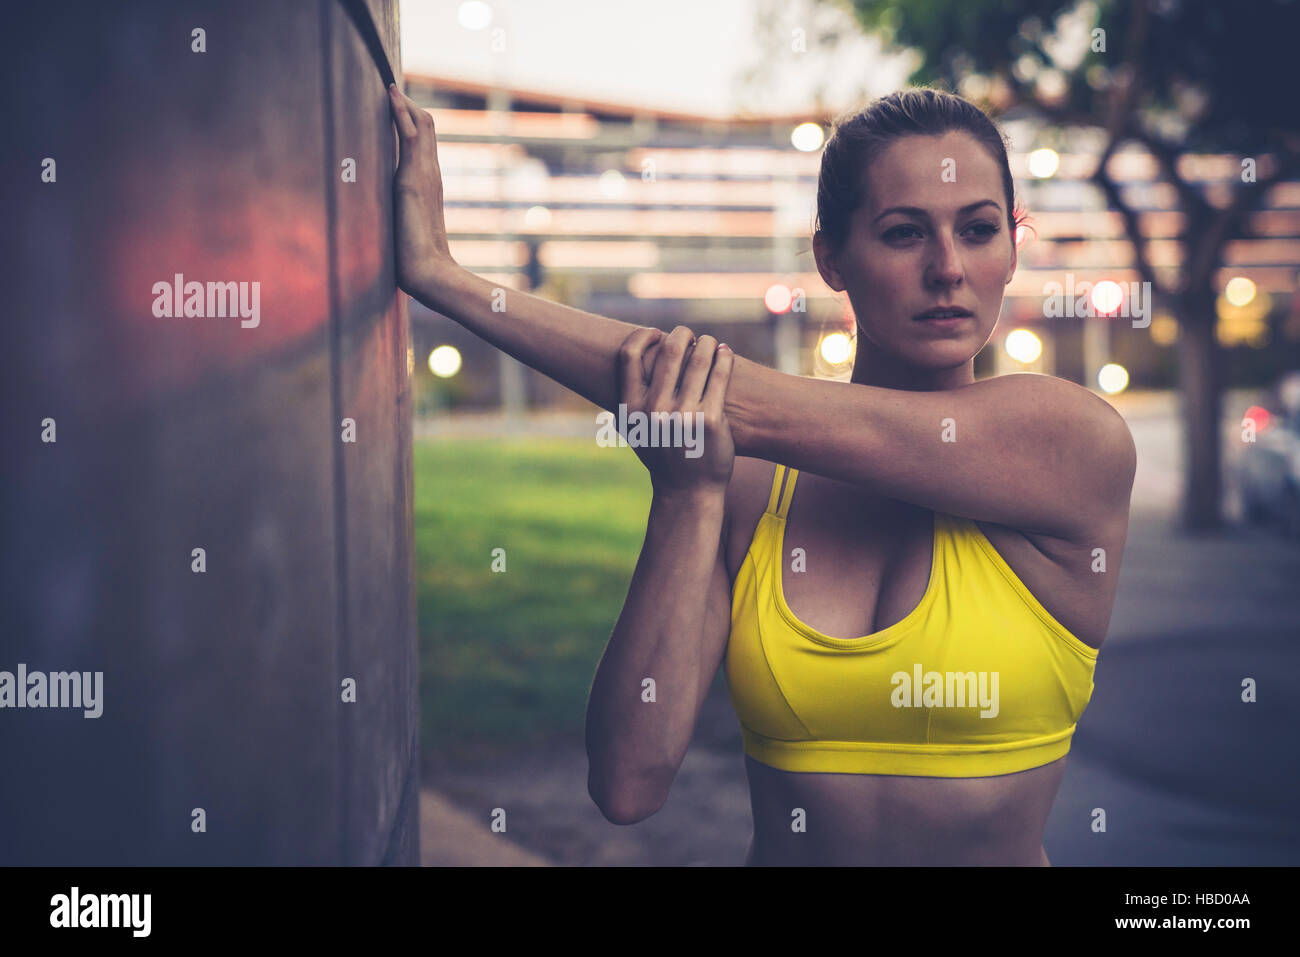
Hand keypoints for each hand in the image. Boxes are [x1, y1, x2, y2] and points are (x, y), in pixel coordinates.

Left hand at [387, 84, 454, 293]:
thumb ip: (401, 218)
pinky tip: (390, 95)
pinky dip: (400, 112)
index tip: (396, 106)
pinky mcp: (413, 179)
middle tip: (392, 88)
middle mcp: (431, 174)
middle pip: (426, 126)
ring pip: (421, 125)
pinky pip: (409, 135)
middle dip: (409, 106)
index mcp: (430, 184)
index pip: (425, 142)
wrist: (430, 272)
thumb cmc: (417, 261)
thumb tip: (391, 222)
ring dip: (404, 103)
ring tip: (390, 85)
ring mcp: (425, 174)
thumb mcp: (406, 231)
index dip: (412, 121)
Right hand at [616, 326, 735, 494]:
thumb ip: (634, 398)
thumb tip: (636, 356)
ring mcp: (683, 415)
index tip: (658, 334)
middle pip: (669, 350)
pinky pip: (719, 376)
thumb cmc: (663, 453)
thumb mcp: (637, 429)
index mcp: (631, 408)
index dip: (644, 336)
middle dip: (683, 334)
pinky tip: (726, 354)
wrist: (687, 491)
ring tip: (711, 343)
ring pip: (698, 359)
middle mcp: (654, 410)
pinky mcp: (710, 420)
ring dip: (707, 343)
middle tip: (691, 336)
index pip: (629, 355)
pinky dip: (724, 358)